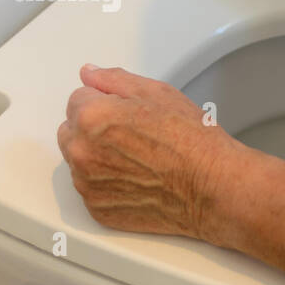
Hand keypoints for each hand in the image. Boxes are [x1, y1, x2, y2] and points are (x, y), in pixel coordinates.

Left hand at [57, 65, 238, 238]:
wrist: (213, 187)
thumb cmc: (193, 143)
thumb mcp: (158, 93)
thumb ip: (114, 79)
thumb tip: (90, 74)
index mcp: (91, 117)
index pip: (78, 99)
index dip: (106, 103)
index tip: (128, 114)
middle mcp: (81, 152)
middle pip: (71, 131)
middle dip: (94, 130)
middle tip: (133, 136)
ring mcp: (87, 184)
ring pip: (80, 161)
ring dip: (98, 157)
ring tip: (139, 159)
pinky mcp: (97, 209)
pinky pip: (92, 189)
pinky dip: (107, 184)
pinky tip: (137, 179)